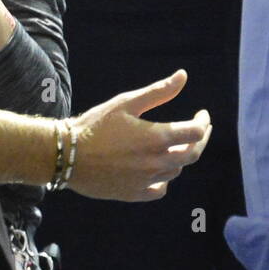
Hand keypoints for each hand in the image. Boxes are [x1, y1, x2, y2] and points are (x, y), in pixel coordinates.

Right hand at [70, 70, 211, 200]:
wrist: (66, 155)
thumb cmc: (95, 125)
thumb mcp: (126, 103)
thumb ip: (158, 91)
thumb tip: (183, 76)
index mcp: (156, 138)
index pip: (195, 133)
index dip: (203, 123)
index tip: (202, 115)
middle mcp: (155, 163)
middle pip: (192, 154)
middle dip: (200, 139)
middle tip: (201, 129)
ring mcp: (145, 181)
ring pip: (176, 171)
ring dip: (181, 157)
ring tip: (176, 145)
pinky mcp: (133, 193)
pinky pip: (159, 189)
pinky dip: (164, 179)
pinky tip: (159, 169)